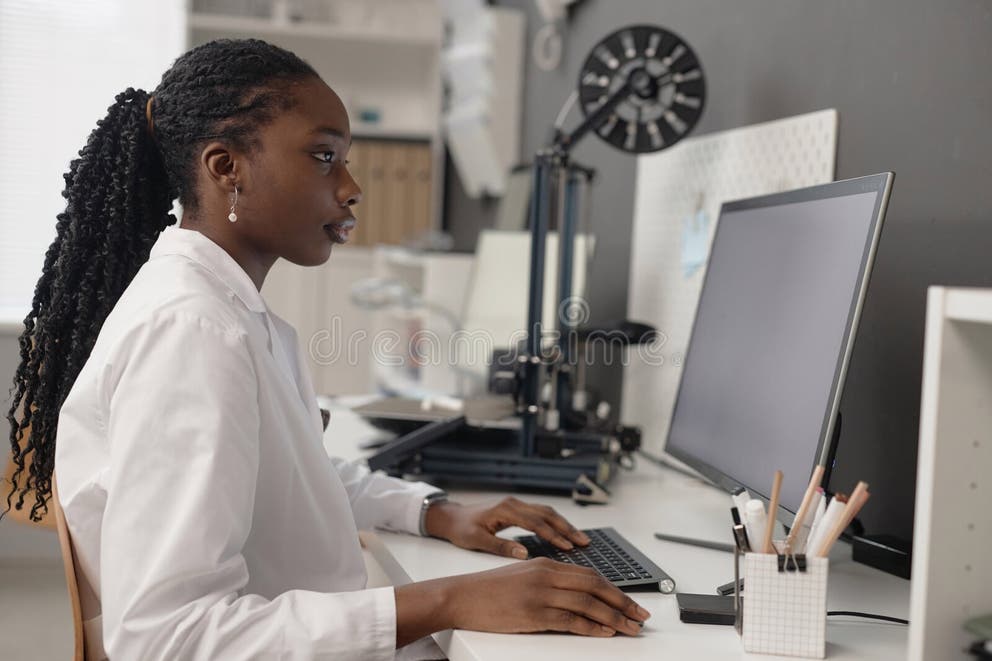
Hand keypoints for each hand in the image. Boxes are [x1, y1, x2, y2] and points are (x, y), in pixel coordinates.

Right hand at [394, 558, 650, 644]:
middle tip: (642, 616)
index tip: (632, 602)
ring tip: (631, 629)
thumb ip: (549, 580)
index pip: (591, 575)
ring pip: (589, 604)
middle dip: (623, 602)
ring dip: (615, 617)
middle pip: (596, 586)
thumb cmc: (488, 590)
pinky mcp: (533, 614)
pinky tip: (606, 632)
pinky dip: (593, 627)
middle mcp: (547, 575)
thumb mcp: (522, 575)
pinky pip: (571, 621)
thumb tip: (577, 593)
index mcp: (546, 564)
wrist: (460, 596)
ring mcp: (541, 594)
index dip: (616, 589)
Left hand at [424, 496, 589, 557]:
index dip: (553, 535)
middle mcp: (513, 504)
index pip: (535, 523)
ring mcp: (515, 505)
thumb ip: (501, 547)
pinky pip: (540, 514)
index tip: (567, 546)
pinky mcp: (516, 509)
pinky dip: (554, 523)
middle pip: (546, 514)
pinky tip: (564, 533)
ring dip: (563, 524)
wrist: (450, 518)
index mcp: (505, 510)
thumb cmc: (461, 529)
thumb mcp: (477, 541)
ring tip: (579, 538)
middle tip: (583, 542)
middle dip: (566, 528)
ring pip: (546, 512)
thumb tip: (524, 554)